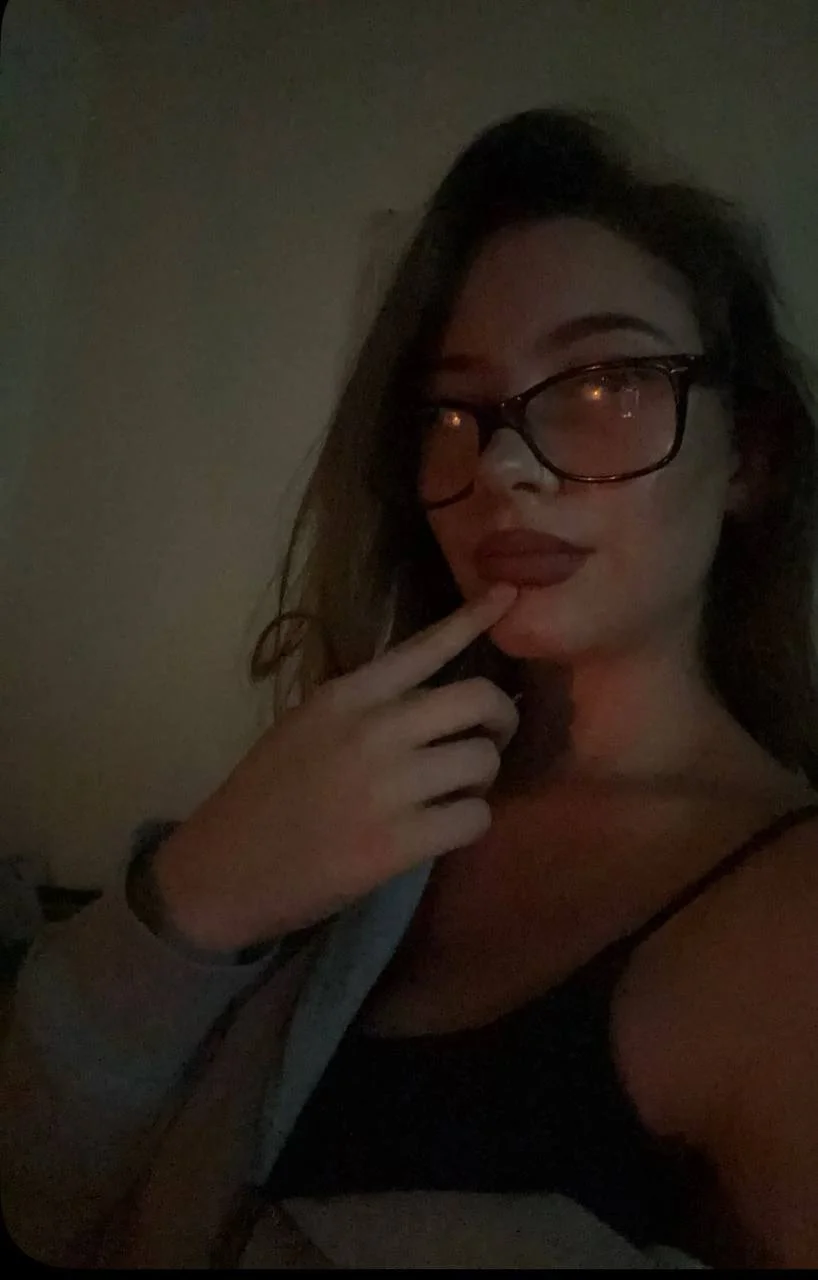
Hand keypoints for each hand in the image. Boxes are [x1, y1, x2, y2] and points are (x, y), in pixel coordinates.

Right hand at [153, 584, 519, 951]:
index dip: (474, 619)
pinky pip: (475, 818)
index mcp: (346, 696)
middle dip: (500, 720)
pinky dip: (469, 824)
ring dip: (479, 780)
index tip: (510, 595)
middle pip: (479, 699)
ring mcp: (388, 785)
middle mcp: (373, 729)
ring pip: (484, 760)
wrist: (221, 870)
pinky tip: (442, 830)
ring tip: (452, 794)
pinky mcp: (398, 842)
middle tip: (489, 740)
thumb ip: (364, 707)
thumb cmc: (262, 798)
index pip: (426, 647)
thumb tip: (432, 702)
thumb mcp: (304, 727)